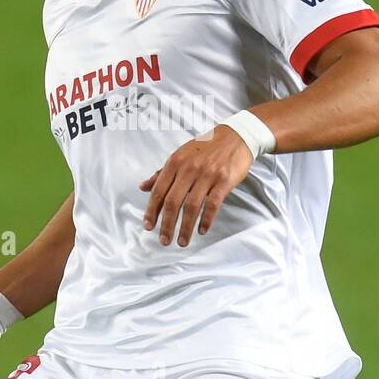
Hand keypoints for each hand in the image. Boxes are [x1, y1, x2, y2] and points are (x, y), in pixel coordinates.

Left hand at [139, 124, 253, 246]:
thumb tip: (143, 187)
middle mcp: (188, 168)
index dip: (151, 211)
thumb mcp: (180, 155)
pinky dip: (206, 220)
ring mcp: (207, 174)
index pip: (159, 191)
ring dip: (185, 227)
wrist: (236, 136)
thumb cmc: (206, 147)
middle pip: (172, 202)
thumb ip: (162, 173)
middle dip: (167, 224)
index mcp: (175, 162)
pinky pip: (212, 204)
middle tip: (164, 241)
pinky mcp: (224, 180)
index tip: (148, 226)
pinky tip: (201, 230)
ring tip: (182, 242)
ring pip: (191, 206)